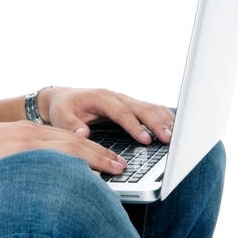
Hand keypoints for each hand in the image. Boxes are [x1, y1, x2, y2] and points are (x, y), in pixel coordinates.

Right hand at [0, 120, 139, 179]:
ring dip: (96, 159)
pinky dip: (73, 167)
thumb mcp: (0, 155)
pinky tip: (89, 177)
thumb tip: (34, 182)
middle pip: (74, 143)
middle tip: (122, 164)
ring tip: (116, 169)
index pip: (66, 139)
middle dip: (101, 153)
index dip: (90, 148)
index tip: (107, 158)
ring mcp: (26, 145)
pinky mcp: (19, 154)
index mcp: (27, 134)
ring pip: (69, 150)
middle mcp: (30, 135)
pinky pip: (53, 161)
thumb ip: (20, 164)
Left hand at [43, 86, 175, 144]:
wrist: (63, 98)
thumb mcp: (61, 117)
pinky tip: (172, 128)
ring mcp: (125, 100)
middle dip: (157, 123)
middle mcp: (117, 97)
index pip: (122, 113)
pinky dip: (163, 117)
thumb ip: (72, 125)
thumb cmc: (63, 108)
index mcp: (102, 98)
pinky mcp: (130, 105)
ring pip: (150, 107)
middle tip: (169, 139)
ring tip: (176, 136)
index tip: (145, 140)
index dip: (135, 126)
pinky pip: (151, 109)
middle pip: (141, 108)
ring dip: (164, 120)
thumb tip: (83, 134)